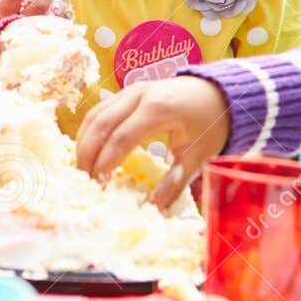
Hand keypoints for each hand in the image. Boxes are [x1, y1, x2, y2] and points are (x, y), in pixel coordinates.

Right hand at [76, 78, 230, 207]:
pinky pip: (100, 111)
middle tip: (85, 182)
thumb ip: (175, 182)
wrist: (217, 94)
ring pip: (95, 115)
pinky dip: (90, 132)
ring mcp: (130, 90)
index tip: (99, 185)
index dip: (107, 162)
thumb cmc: (209, 123)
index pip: (122, 137)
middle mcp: (139, 94)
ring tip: (83, 170)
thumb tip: (156, 210)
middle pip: (101, 124)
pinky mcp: (126, 93)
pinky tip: (89, 152)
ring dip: (84, 143)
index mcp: (159, 108)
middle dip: (88, 154)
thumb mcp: (197, 154)